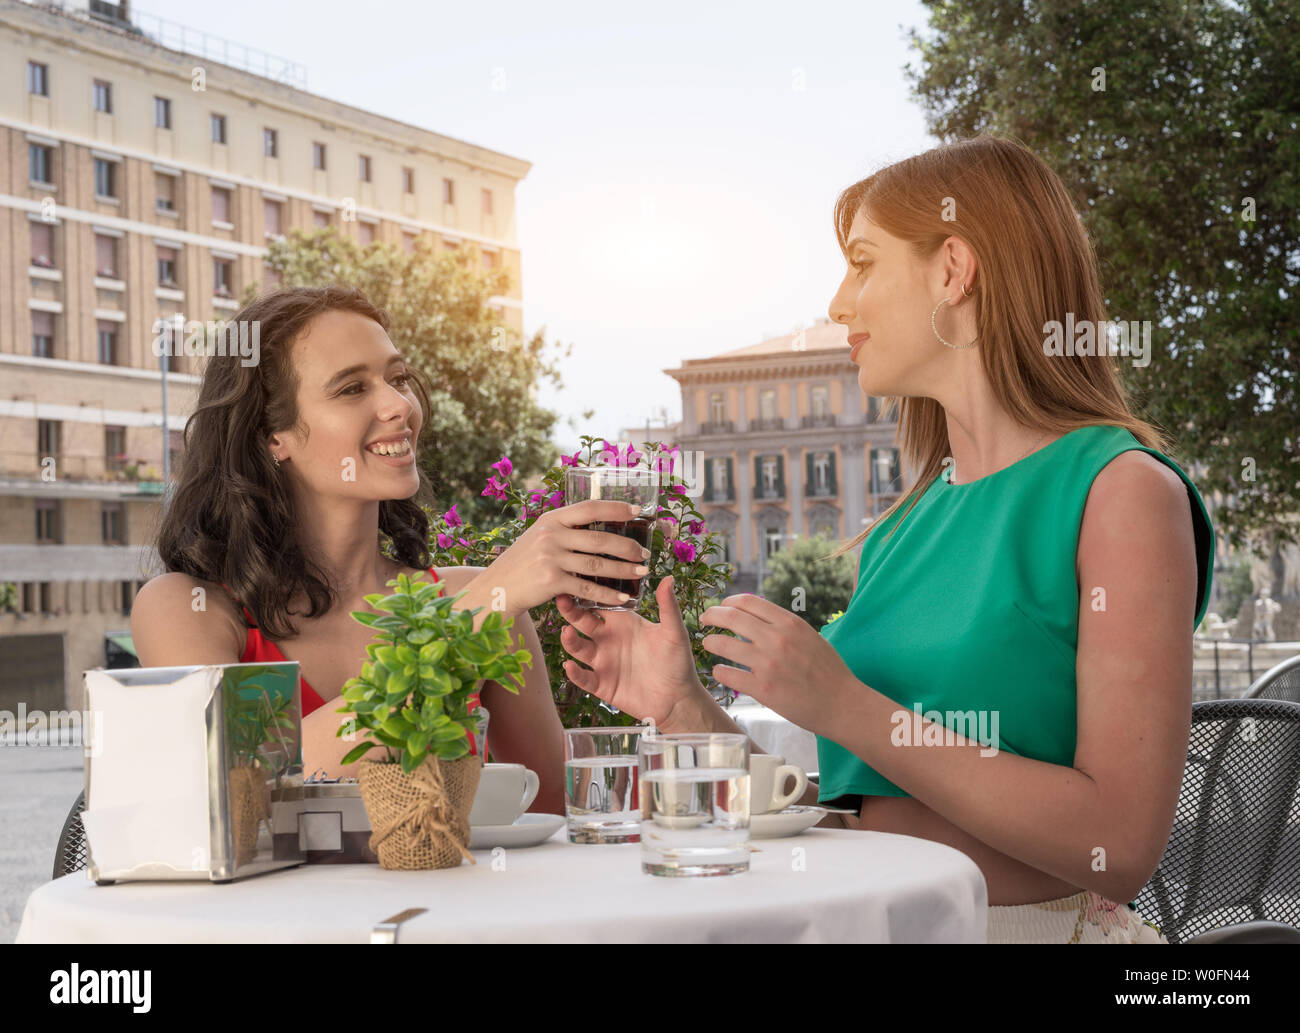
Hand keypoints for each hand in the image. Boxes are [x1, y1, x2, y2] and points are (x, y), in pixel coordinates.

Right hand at [479, 500, 651, 614]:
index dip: (615, 508)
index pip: (589, 507)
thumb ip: (564, 530)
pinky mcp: (551, 582)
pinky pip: (587, 588)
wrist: (496, 588)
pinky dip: (607, 594)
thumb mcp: (539, 537)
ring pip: (597, 563)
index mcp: (551, 519)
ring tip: (642, 572)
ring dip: (624, 569)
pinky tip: (622, 598)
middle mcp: (551, 535)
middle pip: (599, 538)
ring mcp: (550, 558)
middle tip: (645, 553)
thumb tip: (598, 522)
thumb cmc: (522, 563)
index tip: (637, 511)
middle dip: (627, 546)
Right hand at [556, 575, 704, 728]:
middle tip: (562, 599)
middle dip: (571, 612)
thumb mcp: (674, 633)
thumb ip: (668, 607)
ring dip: (570, 640)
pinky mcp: (602, 685)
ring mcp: (604, 662)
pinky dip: (575, 673)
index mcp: (624, 623)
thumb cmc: (678, 663)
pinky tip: (570, 666)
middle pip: (583, 622)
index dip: (589, 593)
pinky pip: (584, 678)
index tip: (577, 579)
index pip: (601, 603)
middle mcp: (610, 640)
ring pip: (579, 648)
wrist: (678, 699)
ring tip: (567, 632)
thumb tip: (668, 578)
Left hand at [699, 593, 856, 736]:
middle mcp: (777, 639)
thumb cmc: (827, 670)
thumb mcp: (809, 636)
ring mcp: (768, 664)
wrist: (842, 704)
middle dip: (711, 616)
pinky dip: (718, 671)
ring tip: (708, 644)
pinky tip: (719, 672)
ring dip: (711, 642)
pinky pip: (727, 674)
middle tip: (704, 620)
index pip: (747, 601)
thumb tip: (756, 615)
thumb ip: (783, 625)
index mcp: (789, 623)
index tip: (720, 607)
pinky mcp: (762, 689)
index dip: (727, 602)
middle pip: (731, 617)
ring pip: (723, 644)